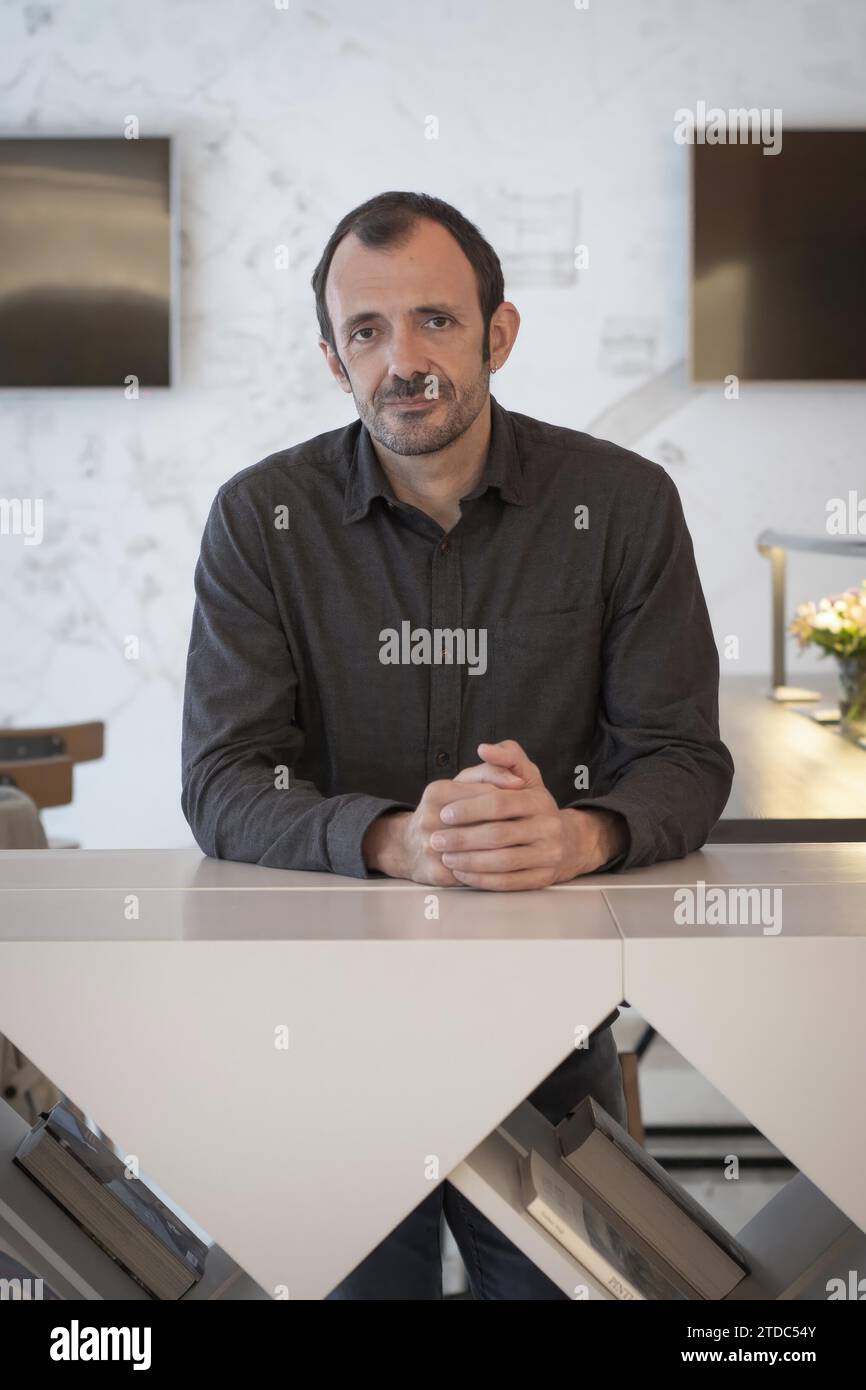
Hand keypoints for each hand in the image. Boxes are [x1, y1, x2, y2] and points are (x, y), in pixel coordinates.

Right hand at [362, 758, 524, 885]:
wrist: (407, 846)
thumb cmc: (445, 811)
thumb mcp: (462, 784)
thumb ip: (491, 772)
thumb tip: (518, 782)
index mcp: (438, 792)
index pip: (489, 795)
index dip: (514, 802)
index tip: (530, 807)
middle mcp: (431, 818)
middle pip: (487, 825)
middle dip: (512, 828)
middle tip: (530, 831)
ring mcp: (431, 847)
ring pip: (482, 852)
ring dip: (506, 851)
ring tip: (522, 848)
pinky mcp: (436, 872)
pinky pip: (473, 873)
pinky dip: (492, 872)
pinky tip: (507, 867)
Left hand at [432, 739, 626, 890]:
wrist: (568, 842)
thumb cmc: (534, 806)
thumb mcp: (526, 775)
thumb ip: (506, 757)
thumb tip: (484, 749)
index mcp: (539, 800)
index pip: (499, 803)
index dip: (469, 809)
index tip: (444, 813)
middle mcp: (548, 828)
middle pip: (498, 835)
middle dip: (462, 838)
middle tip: (436, 840)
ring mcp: (548, 855)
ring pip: (502, 862)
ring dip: (468, 861)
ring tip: (446, 857)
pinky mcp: (543, 878)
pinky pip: (508, 882)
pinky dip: (482, 879)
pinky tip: (462, 873)